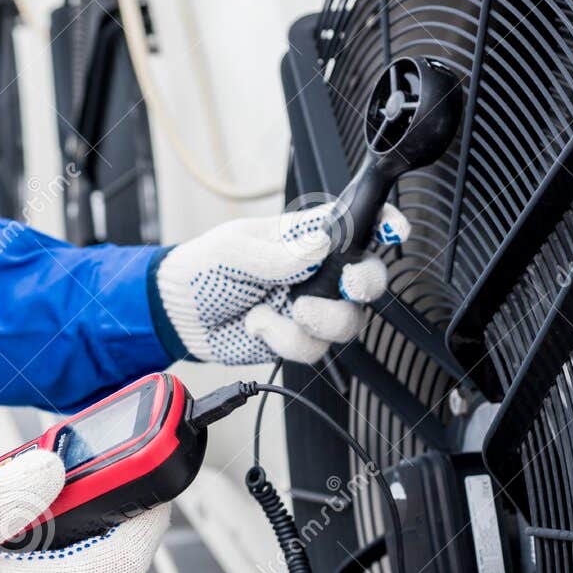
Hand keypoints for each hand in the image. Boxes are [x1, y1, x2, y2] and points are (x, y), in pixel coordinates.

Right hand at [0, 450, 168, 572]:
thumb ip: (1, 500)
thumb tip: (54, 467)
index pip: (128, 556)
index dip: (151, 511)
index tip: (152, 472)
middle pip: (92, 552)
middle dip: (71, 504)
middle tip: (36, 469)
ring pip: (57, 564)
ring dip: (29, 525)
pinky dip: (10, 550)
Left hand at [151, 202, 410, 364]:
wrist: (178, 315)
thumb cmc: (204, 268)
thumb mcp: (235, 249)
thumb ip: (279, 251)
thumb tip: (321, 246)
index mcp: (306, 237)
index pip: (357, 224)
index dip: (385, 224)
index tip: (395, 230)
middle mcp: (317, 273)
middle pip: (369, 278)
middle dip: (367, 283)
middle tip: (348, 285)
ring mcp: (310, 308)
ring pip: (348, 321)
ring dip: (321, 319)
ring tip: (288, 309)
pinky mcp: (296, 339)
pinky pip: (313, 348)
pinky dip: (285, 340)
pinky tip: (259, 324)